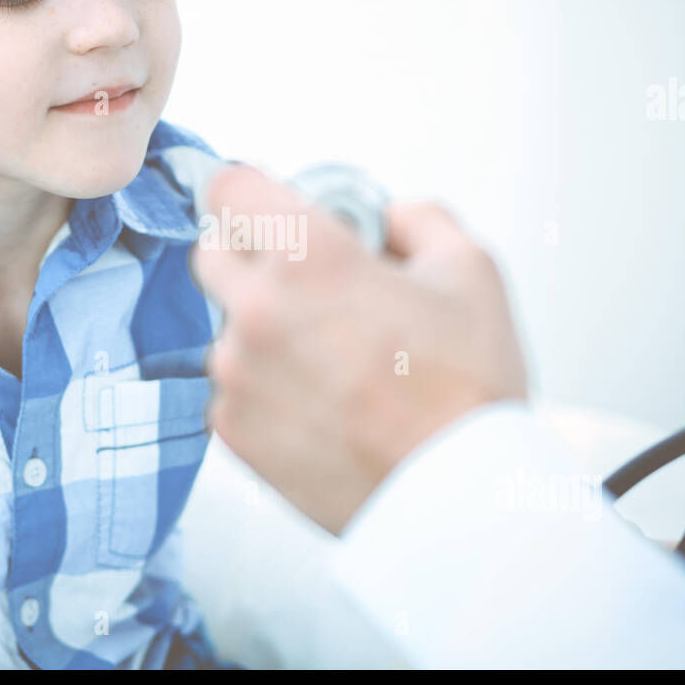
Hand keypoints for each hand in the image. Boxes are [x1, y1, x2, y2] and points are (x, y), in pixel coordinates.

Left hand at [189, 163, 527, 535]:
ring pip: (227, 328)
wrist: (457, 496)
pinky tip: (320, 404)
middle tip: (309, 284)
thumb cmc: (468, 387)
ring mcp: (237, 376)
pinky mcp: (232, 431)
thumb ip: (417, 218)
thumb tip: (386, 216)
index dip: (251, 192)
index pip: (228, 188)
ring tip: (331, 362)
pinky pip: (233, 388)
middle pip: (213, 254)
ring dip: (262, 330)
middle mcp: (257, 311)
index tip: (271, 209)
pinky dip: (265, 388)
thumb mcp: (471, 269)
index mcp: (309, 258)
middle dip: (253, 256)